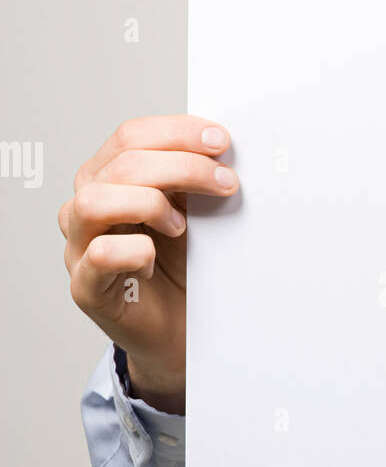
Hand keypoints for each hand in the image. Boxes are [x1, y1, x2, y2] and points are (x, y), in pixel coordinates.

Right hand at [59, 116, 237, 412]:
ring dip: (149, 203)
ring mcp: (80, 248)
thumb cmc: (182, 270)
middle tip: (225, 182)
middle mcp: (86, 209)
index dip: (177, 132)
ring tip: (182, 225)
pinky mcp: (86, 289)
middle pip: (120, 164)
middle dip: (182, 166)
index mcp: (108, 179)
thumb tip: (223, 147)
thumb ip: (194, 179)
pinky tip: (155, 259)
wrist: (181, 333)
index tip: (222, 141)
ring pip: (95, 201)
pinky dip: (134, 250)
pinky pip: (98, 256)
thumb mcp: (194, 213)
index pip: (130, 137)